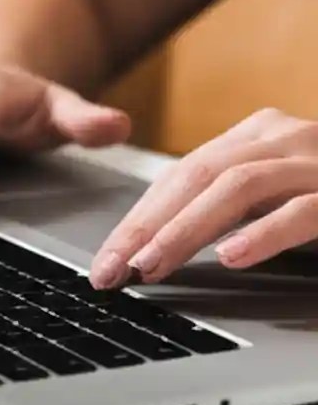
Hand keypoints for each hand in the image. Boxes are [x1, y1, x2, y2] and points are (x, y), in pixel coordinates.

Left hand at [90, 108, 317, 288]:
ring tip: (151, 264)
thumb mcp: (275, 196)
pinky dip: (262, 233)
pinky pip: (301, 210)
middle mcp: (283, 138)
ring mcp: (316, 161)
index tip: (108, 258)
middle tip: (113, 268)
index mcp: (257, 136)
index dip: (140, 218)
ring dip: (185, 229)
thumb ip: (226, 210)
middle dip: (146, 225)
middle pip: (197, 176)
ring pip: (237, 187)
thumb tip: (153, 249)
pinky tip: (230, 256)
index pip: (181, 175)